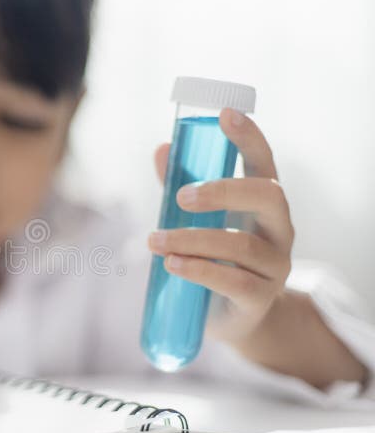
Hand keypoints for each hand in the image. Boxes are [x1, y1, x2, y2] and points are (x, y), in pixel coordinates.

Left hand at [147, 108, 294, 343]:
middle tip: (179, 198)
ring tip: (154, 240)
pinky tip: (172, 265)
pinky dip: (199, 270)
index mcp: (264, 204)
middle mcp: (279, 230)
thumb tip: (163, 149)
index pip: (264, 163)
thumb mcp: (197, 220)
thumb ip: (181, 185)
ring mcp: (275, 266)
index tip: (225, 115)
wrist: (235, 317)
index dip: (250, 137)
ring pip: (241, 245)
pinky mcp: (259, 298)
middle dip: (223, 191)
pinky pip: (234, 282)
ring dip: (192, 239)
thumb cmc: (215, 257)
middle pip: (268, 196)